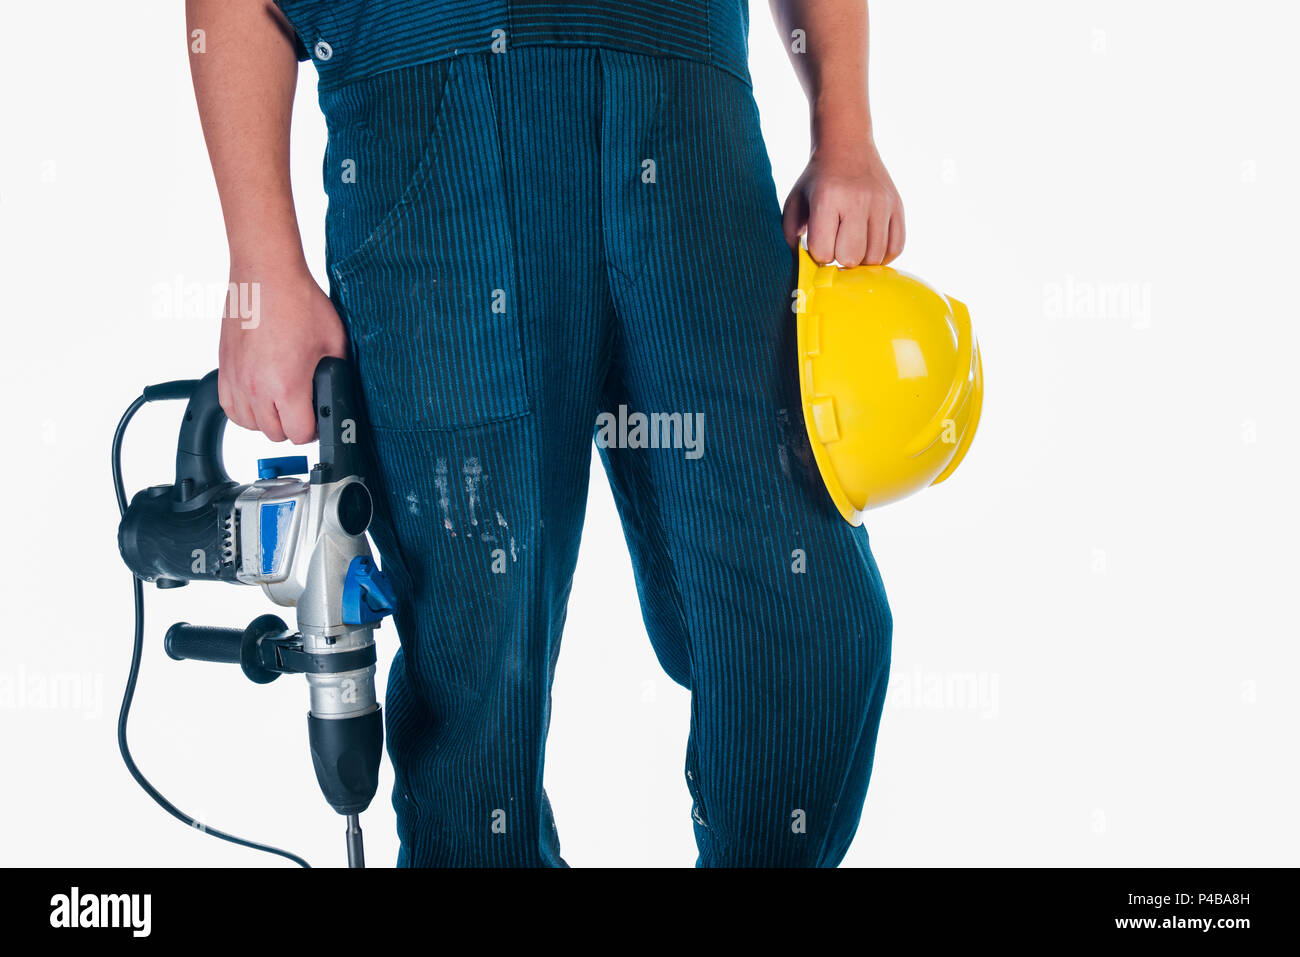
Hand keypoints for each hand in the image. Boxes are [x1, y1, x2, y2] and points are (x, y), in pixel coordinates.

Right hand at [217, 260, 347, 443]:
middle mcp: (256, 387)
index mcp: (286, 386)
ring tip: (282, 403)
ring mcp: (236, 379)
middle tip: (304, 408)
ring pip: (249, 424)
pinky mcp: (224, 368)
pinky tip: (259, 398)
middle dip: (293, 426)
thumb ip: (336, 375)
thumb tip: (339, 393)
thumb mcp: (334, 343)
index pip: (300, 434)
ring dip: (267, 420)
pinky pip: (228, 408)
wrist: (267, 274)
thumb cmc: (298, 302)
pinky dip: (244, 410)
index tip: (318, 419)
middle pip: (274, 434)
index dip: (314, 429)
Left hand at [782, 135, 904, 266]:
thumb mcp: (794, 202)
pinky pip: (896, 248)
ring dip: (861, 259)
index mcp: (828, 199)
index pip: (823, 252)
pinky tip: (869, 246)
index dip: (818, 254)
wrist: (847, 146)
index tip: (818, 242)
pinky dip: (883, 255)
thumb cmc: (817, 180)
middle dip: (840, 258)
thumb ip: (789, 236)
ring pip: (875, 257)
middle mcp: (858, 200)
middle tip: (836, 245)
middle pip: (851, 258)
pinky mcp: (897, 206)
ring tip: (852, 244)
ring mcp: (882, 203)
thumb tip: (802, 267)